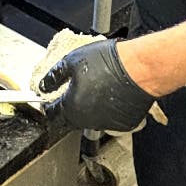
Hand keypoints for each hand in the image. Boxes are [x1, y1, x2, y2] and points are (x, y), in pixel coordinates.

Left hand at [39, 39, 154, 130]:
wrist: (141, 69)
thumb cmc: (108, 63)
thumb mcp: (72, 61)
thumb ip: (54, 76)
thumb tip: (44, 85)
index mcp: (71, 108)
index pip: (51, 114)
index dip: (47, 105)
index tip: (48, 97)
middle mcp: (87, 121)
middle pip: (70, 119)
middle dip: (68, 105)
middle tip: (74, 87)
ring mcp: (106, 124)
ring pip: (90, 119)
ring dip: (88, 106)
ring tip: (96, 85)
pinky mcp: (123, 123)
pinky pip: (109, 118)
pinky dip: (107, 108)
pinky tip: (111, 92)